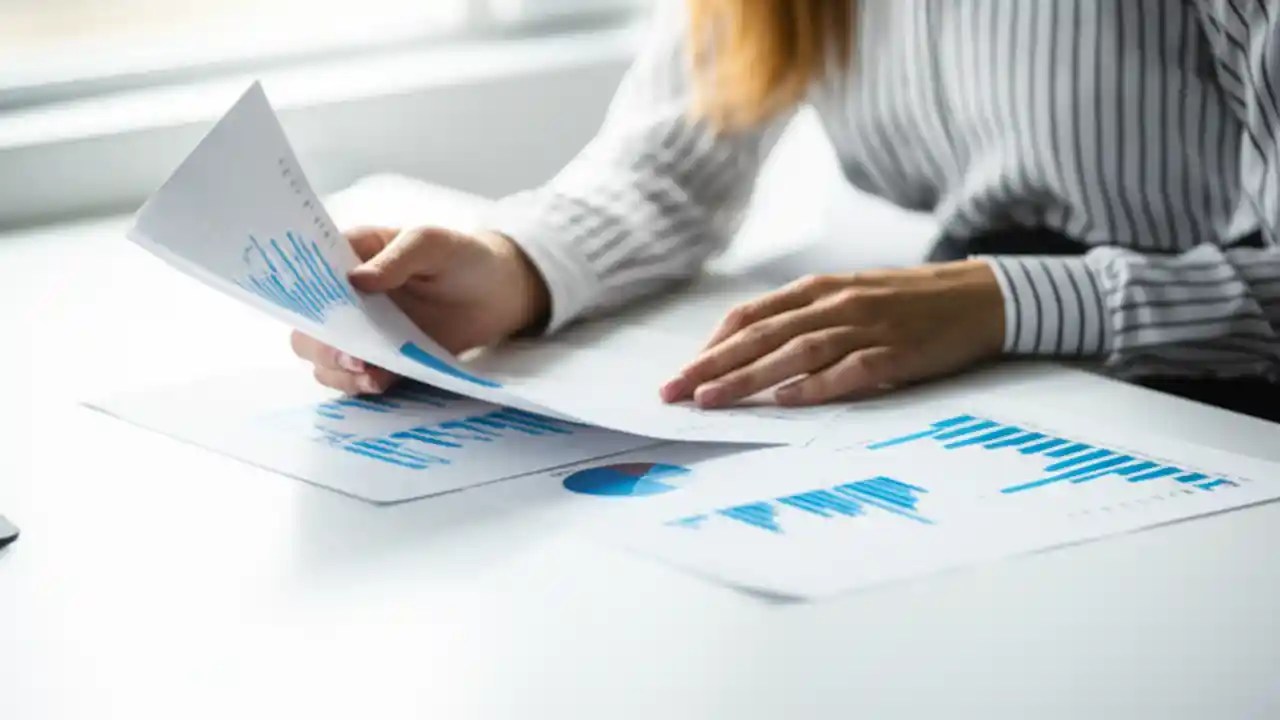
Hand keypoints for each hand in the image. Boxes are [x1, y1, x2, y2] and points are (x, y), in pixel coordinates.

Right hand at [291, 226, 548, 394]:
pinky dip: (357, 385)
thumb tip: (356, 280)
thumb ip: (397, 259)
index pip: (307, 273)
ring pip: (323, 356)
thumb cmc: (463, 256)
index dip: (301, 294)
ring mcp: (363, 329)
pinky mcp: (382, 357)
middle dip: (319, 343)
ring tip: (366, 373)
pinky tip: (376, 383)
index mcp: (351, 255)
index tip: (315, 314)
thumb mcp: (432, 244)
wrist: (501, 293)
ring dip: (336, 370)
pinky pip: (354, 377)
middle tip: (350, 355)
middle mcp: (347, 296)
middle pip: (307, 325)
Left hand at [660, 260, 1004, 407]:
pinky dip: (815, 386)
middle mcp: (836, 304)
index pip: (751, 316)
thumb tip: (752, 347)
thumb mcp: (850, 296)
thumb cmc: (908, 302)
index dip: (712, 345)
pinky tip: (785, 400)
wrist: (981, 295)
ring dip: (748, 377)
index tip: (681, 372)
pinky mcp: (896, 354)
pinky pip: (849, 370)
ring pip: (795, 352)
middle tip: (675, 393)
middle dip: (713, 366)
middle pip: (762, 336)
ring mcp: (866, 327)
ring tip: (712, 401)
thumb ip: (805, 317)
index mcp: (820, 290)